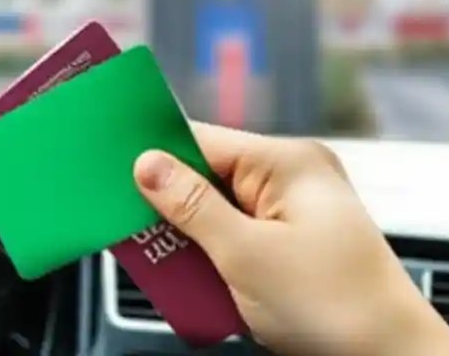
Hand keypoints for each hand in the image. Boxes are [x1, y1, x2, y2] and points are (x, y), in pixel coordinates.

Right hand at [133, 123, 448, 355]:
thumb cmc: (341, 310)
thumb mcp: (247, 255)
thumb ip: (191, 206)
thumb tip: (146, 165)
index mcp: (287, 162)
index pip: (199, 138)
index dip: (152, 155)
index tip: (107, 172)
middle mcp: (293, 177)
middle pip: (204, 176)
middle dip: (169, 208)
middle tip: (134, 233)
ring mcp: (296, 212)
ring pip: (216, 212)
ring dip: (190, 241)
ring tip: (175, 269)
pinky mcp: (294, 245)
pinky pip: (236, 237)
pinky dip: (214, 259)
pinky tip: (204, 286)